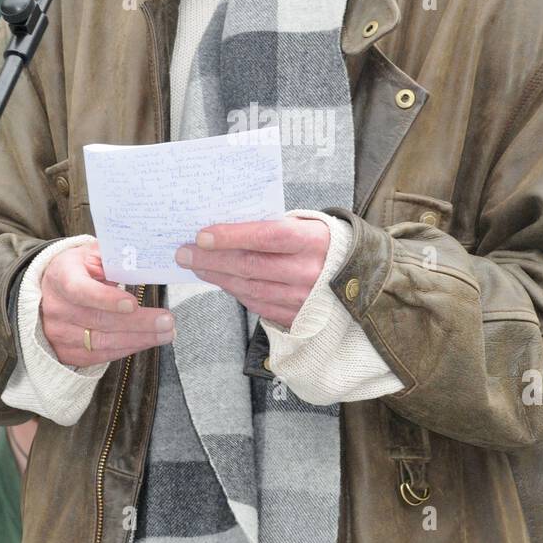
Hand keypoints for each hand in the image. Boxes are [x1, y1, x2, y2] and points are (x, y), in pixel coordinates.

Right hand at [39, 239, 174, 366]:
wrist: (51, 291)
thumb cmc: (78, 269)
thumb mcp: (91, 254)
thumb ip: (113, 257)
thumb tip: (141, 260)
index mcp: (61, 277)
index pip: (81, 291)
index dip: (106, 299)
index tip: (133, 304)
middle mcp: (56, 308)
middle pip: (99, 320)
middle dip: (137, 323)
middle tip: (166, 321)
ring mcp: (58, 334)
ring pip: (102, 342)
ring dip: (138, 339)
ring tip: (165, 333)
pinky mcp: (67, 352)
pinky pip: (100, 356)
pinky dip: (127, 349)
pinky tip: (146, 341)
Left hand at [173, 215, 330, 328]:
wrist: (359, 278)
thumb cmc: (322, 243)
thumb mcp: (307, 225)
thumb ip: (273, 224)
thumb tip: (227, 224)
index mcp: (314, 241)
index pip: (268, 236)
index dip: (233, 236)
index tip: (202, 235)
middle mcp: (310, 272)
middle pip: (251, 265)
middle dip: (212, 259)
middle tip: (184, 252)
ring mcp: (304, 299)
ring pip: (250, 288)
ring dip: (217, 276)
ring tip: (195, 265)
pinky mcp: (298, 317)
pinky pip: (258, 304)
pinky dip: (235, 291)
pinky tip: (220, 280)